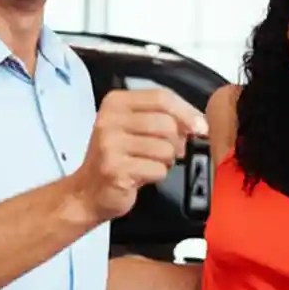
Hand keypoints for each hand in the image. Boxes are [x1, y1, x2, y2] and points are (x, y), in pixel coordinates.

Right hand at [72, 88, 207, 223]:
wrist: (88, 192)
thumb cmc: (117, 158)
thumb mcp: (134, 127)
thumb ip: (163, 117)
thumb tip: (199, 123)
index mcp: (115, 103)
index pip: (161, 97)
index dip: (187, 112)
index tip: (200, 126)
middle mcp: (109, 120)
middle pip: (166, 123)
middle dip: (176, 142)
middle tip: (168, 152)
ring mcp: (110, 144)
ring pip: (165, 148)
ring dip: (167, 160)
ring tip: (151, 163)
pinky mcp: (115, 169)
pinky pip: (158, 169)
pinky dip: (158, 175)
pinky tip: (142, 175)